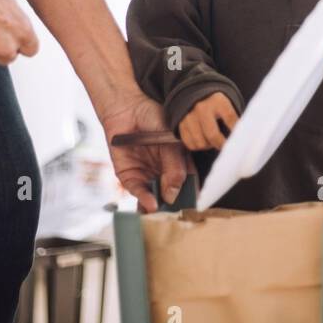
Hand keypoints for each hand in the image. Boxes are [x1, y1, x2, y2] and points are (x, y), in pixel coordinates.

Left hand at [100, 90, 193, 212]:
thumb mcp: (172, 141)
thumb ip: (175, 167)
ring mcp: (147, 174)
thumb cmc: (153, 118)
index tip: (195, 206)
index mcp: (179, 162)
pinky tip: (151, 204)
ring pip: (155, 197)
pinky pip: (138, 190)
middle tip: (178, 214)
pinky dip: (144, 199)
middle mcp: (164, 171)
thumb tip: (175, 193)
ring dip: (159, 208)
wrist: (127, 108)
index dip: (192, 195)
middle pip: (172, 194)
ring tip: (164, 214)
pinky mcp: (129, 175)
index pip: (189, 183)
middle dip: (174, 206)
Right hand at [178, 92, 238, 151]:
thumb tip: (243, 137)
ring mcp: (189, 116)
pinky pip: (190, 144)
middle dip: (221, 144)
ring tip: (213, 141)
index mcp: (217, 101)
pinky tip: (204, 141)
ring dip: (208, 146)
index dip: (236, 132)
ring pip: (200, 142)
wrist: (198, 96)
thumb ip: (234, 120)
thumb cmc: (216, 105)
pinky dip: (198, 146)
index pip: (230, 117)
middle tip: (226, 146)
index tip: (240, 140)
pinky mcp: (181, 124)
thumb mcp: (227, 105)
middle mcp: (202, 108)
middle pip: (212, 135)